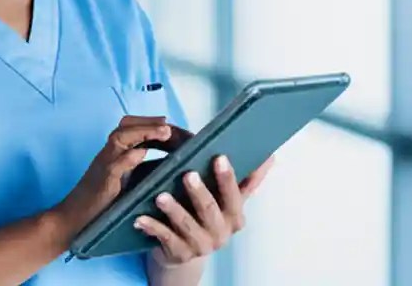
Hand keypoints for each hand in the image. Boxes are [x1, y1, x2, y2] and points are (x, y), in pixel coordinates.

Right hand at [49, 116, 191, 249]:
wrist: (74, 218)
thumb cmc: (99, 202)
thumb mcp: (120, 180)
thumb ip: (134, 167)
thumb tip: (162, 160)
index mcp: (112, 154)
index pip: (128, 128)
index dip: (147, 122)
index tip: (165, 123)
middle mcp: (107, 155)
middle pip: (124, 127)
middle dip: (147, 122)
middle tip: (167, 124)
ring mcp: (103, 166)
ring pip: (120, 139)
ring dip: (143, 132)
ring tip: (164, 132)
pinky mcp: (103, 182)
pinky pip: (114, 165)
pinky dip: (129, 157)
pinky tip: (142, 153)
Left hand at [137, 154, 275, 267]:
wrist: (182, 251)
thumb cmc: (204, 215)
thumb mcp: (224, 199)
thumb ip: (245, 180)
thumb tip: (270, 157)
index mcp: (234, 216)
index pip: (235, 196)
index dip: (228, 179)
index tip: (220, 157)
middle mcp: (221, 233)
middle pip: (211, 211)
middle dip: (200, 193)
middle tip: (188, 175)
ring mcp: (201, 246)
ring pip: (187, 225)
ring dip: (174, 210)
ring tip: (160, 195)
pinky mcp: (180, 254)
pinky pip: (165, 239)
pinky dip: (153, 228)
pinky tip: (140, 218)